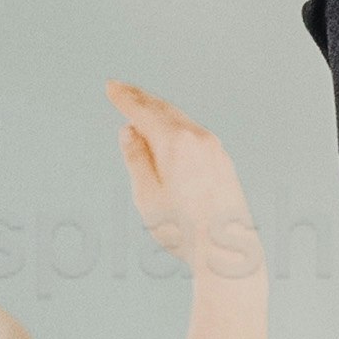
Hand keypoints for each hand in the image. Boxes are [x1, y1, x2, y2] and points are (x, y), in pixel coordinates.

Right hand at [107, 80, 261, 266]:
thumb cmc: (183, 229)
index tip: (110, 87)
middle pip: (164, 109)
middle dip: (141, 98)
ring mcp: (215, 149)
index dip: (125, 98)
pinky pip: (194, 134)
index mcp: (176, 143)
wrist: (227, 251)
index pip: (144, 111)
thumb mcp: (147, 195)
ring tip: (142, 108)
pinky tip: (170, 134)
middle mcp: (199, 138)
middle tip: (121, 89)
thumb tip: (130, 131)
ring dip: (159, 112)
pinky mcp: (223, 162)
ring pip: (182, 121)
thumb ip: (136, 158)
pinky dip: (176, 127)